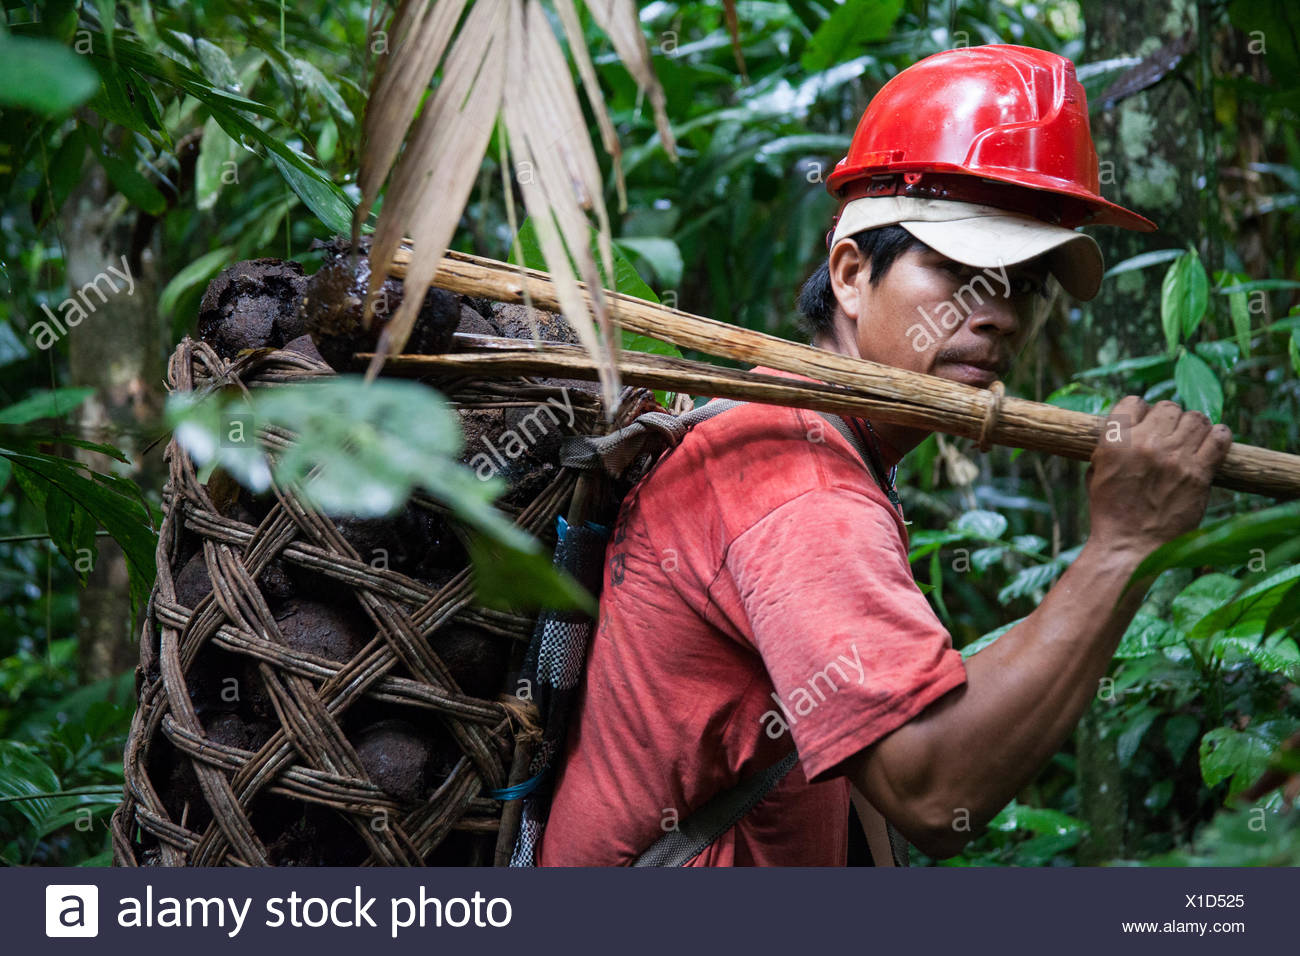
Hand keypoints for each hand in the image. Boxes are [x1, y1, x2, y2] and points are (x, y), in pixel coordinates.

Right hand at [1086, 396, 1232, 558]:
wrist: (1129, 546)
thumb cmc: (1110, 512)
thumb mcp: (1096, 473)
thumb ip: (1111, 446)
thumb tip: (1130, 429)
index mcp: (1115, 442)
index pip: (1133, 402)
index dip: (1140, 412)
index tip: (1144, 424)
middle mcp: (1146, 444)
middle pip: (1168, 407)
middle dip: (1169, 418)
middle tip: (1169, 435)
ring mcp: (1175, 458)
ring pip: (1196, 418)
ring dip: (1194, 426)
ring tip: (1191, 439)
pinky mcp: (1199, 474)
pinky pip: (1220, 439)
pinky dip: (1219, 436)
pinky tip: (1212, 442)